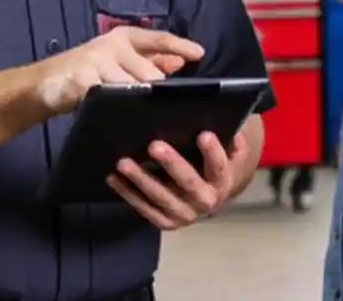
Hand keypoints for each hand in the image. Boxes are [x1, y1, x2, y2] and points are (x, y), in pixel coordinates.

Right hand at [35, 26, 203, 112]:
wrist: (45, 83)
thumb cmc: (89, 71)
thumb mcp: (120, 61)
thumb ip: (149, 60)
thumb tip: (180, 61)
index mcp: (124, 37)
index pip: (158, 39)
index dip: (180, 45)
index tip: (200, 54)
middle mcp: (112, 44)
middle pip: (149, 70)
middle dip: (160, 90)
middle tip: (177, 105)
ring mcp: (96, 61)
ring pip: (131, 86)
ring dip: (141, 101)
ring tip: (153, 117)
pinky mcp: (82, 80)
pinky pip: (109, 97)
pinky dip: (119, 108)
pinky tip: (126, 119)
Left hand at [107, 129, 248, 230]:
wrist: (212, 197)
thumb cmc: (216, 165)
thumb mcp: (229, 152)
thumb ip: (229, 138)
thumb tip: (221, 120)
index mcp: (223, 182)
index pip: (220, 167)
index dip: (212, 152)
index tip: (203, 134)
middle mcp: (206, 202)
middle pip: (189, 184)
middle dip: (172, 164)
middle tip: (155, 145)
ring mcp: (185, 215)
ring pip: (162, 198)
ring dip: (141, 180)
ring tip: (124, 162)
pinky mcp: (166, 222)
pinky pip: (145, 209)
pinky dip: (128, 194)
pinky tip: (114, 178)